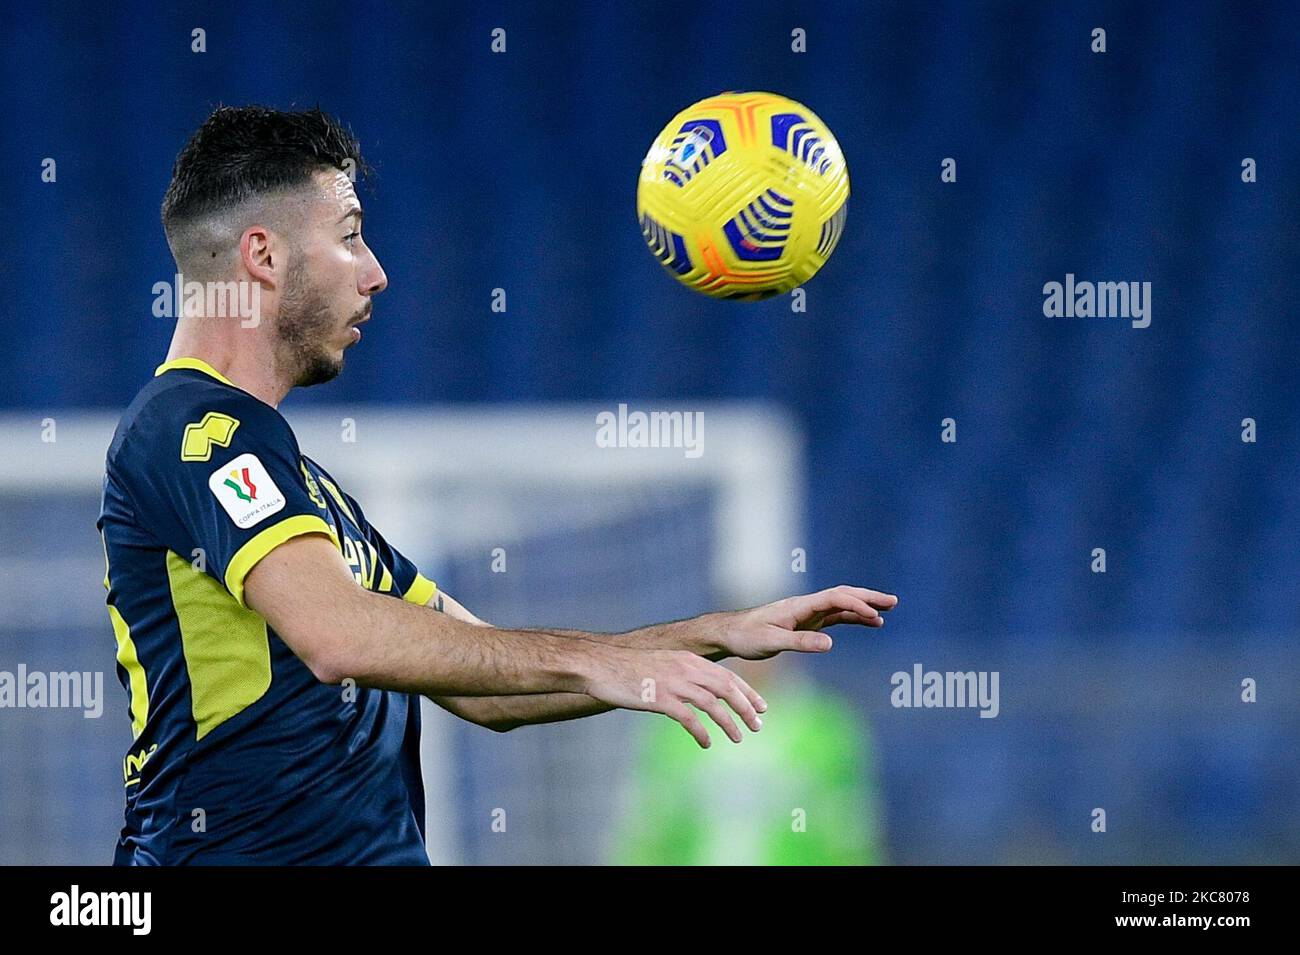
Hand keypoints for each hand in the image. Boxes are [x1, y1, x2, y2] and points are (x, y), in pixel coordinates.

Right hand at [580, 645, 765, 748]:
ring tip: (738, 738)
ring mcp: (673, 683)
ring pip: (712, 704)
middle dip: (746, 708)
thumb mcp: (664, 664)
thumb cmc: (629, 667)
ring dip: (729, 722)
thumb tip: (701, 689)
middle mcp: (686, 669)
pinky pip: (688, 718)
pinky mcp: (660, 699)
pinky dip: (701, 732)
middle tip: (758, 726)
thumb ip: (684, 673)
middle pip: (726, 688)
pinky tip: (706, 743)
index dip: (748, 692)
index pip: (728, 676)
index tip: (762, 707)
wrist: (601, 665)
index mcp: (690, 660)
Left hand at [715, 585, 897, 659]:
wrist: (729, 633)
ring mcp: (807, 613)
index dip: (856, 604)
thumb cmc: (747, 637)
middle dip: (868, 597)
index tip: (874, 616)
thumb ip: (800, 642)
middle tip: (893, 601)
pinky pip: (835, 617)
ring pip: (841, 605)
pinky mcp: (806, 622)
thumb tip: (830, 643)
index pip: (834, 598)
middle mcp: (806, 605)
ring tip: (888, 610)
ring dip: (864, 606)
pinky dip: (853, 618)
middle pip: (843, 595)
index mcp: (799, 606)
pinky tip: (868, 623)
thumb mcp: (772, 643)